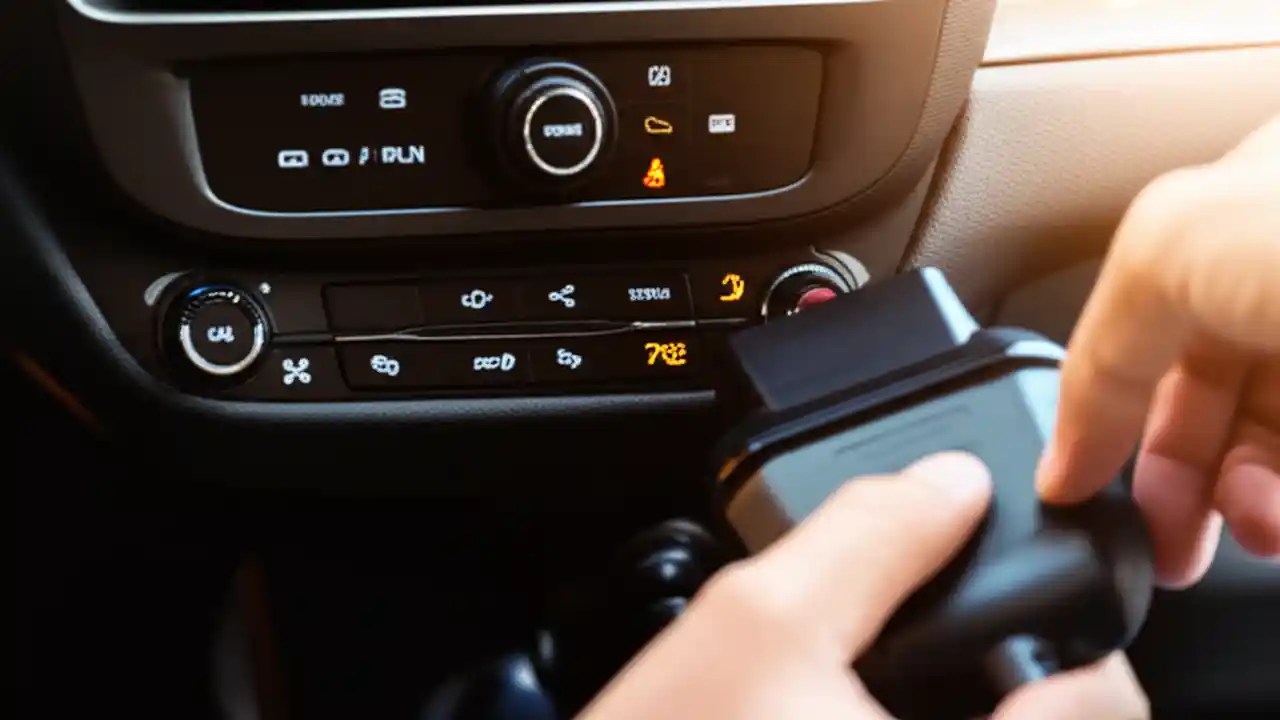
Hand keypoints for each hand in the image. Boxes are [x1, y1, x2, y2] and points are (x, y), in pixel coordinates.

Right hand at [581, 453, 1146, 719]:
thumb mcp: (757, 619)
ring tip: (892, 680)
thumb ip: (866, 535)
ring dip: (976, 705)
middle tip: (939, 644)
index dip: (1066, 637)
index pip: (1101, 707)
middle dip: (1016, 677)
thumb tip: (947, 481)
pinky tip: (862, 715)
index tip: (1009, 610)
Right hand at [1037, 115, 1279, 586]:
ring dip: (1248, 499)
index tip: (1078, 486)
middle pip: (1217, 396)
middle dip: (1181, 474)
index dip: (1107, 406)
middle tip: (1166, 539)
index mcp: (1252, 216)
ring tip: (1250, 527)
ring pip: (1279, 443)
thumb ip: (1103, 345)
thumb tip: (1067, 449)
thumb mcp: (1172, 250)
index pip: (1155, 325)